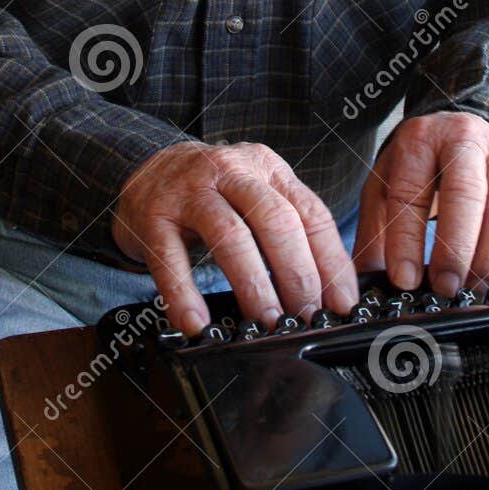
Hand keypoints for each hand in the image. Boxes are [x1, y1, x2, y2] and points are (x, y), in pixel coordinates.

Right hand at [112, 140, 359, 334]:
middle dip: (297, 274)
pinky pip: (170, 259)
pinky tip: (196, 322)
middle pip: (276, 221)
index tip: (342, 302)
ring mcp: (190, 191)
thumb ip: (289, 226)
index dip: (330, 260)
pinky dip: (184, 294)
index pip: (310, 213)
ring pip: (230, 236)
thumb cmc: (213, 191)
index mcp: (267, 168)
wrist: (147, 166)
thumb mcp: (256, 192)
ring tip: (266, 322)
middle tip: (306, 315)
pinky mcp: (154, 215)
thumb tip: (329, 286)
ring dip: (253, 284)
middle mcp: (231, 172)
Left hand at [354, 112, 488, 294]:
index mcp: (420, 140)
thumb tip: (367, 283)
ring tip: (477, 287)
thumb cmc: (418, 166)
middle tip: (446, 287)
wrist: (456, 128)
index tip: (405, 280)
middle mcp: (465, 141)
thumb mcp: (385, 184)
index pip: (411, 191)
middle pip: (465, 193)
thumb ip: (375, 230)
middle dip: (456, 247)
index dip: (407, 239)